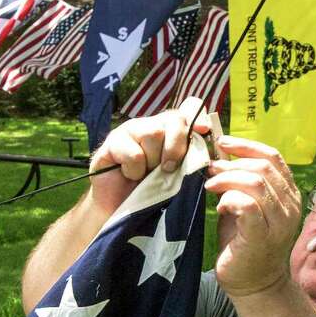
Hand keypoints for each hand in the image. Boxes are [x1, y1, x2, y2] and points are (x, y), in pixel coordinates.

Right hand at [87, 96, 210, 217]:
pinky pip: (134, 153)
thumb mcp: (175, 175)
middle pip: (174, 120)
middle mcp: (151, 124)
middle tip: (167, 169)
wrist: (119, 208)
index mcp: (169, 130)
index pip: (188, 108)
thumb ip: (188, 158)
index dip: (197, 116)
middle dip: (176, 149)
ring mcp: (130, 130)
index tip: (203, 130)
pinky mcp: (112, 142)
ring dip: (153, 161)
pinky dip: (135, 171)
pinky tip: (129, 175)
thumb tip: (203, 148)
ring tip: (145, 174)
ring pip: (153, 133)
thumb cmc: (149, 191)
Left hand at [204, 135, 301, 297]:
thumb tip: (219, 156)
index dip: (246, 145)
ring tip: (211, 186)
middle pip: (263, 167)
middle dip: (232, 163)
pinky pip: (247, 205)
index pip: (273, 157)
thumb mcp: (245, 206)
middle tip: (211, 169)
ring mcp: (279, 222)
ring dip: (227, 179)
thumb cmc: (244, 243)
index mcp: (289, 194)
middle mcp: (290, 205)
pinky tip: (220, 206)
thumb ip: (239, 183)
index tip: (223, 143)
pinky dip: (229, 199)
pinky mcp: (262, 236)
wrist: (253, 283)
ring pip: (255, 183)